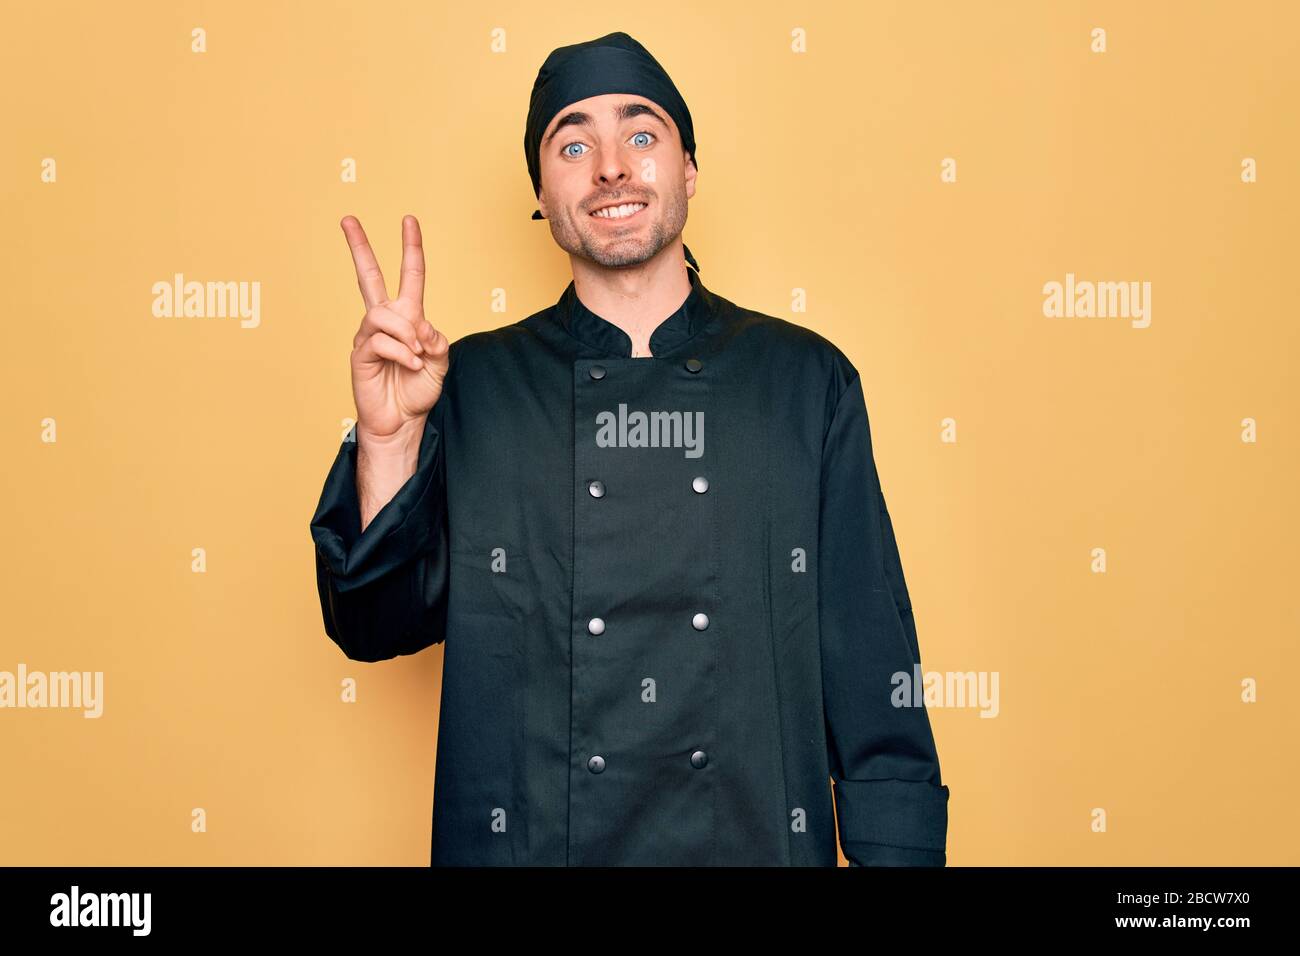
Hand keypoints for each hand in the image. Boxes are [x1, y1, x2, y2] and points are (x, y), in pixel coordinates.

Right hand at [342, 214, 448, 443]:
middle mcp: (385, 321)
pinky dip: (402, 352)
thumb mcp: (440, 362)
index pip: (409, 276)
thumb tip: (420, 325)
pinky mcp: (359, 353)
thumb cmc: (417, 391)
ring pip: (384, 314)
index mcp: (407, 317)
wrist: (402, 421)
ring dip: (406, 333)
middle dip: (359, 246)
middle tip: (347, 218)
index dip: (410, 248)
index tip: (409, 220)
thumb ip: (435, 340)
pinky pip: (380, 340)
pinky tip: (411, 364)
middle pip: (368, 276)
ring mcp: (369, 335)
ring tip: (417, 355)